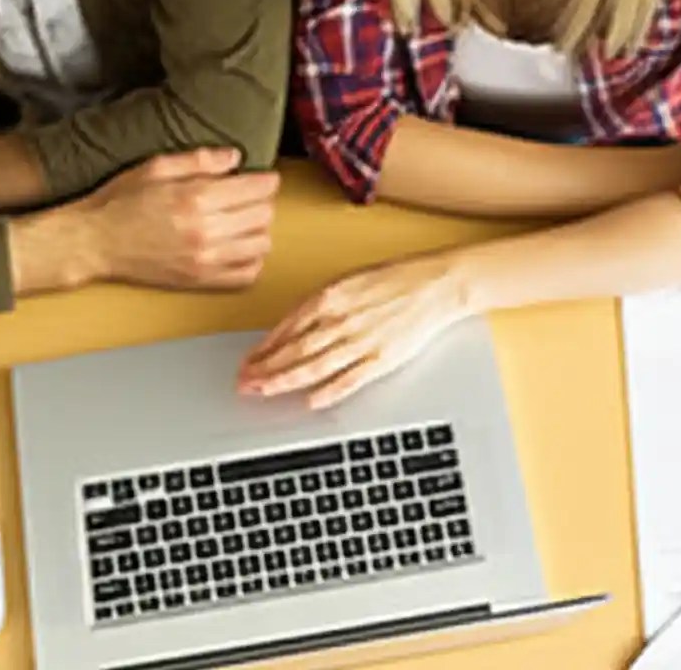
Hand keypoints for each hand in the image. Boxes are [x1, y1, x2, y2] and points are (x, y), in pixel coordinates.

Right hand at [83, 148, 278, 288]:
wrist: (95, 243)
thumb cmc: (121, 201)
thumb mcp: (155, 167)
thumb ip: (199, 160)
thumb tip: (236, 157)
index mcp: (197, 198)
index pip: (257, 189)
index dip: (267, 181)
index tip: (263, 178)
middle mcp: (206, 231)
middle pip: (264, 216)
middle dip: (263, 203)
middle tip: (249, 198)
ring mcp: (205, 260)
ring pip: (261, 245)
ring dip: (259, 231)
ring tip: (244, 222)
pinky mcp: (200, 281)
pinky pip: (247, 275)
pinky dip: (252, 261)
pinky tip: (238, 248)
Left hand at [238, 253, 475, 408]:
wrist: (436, 285)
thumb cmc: (396, 280)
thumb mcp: (349, 281)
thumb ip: (320, 304)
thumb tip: (292, 326)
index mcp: (330, 297)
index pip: (285, 328)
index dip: (262, 348)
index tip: (247, 362)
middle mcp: (340, 319)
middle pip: (292, 351)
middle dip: (263, 370)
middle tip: (244, 383)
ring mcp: (360, 341)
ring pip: (313, 367)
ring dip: (284, 381)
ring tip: (263, 392)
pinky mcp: (381, 358)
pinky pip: (349, 380)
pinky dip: (328, 392)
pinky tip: (310, 401)